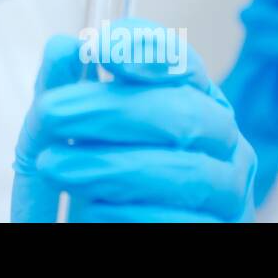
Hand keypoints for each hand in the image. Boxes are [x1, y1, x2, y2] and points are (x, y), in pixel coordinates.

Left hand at [12, 19, 256, 222]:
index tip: (97, 46)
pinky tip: (92, 209)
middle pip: (184, 111)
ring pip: (187, 170)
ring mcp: (226, 191)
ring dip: (112, 166)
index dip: (144, 48)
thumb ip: (59, 87)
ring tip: (53, 165)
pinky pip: (180, 221)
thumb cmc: (81, 176)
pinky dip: (131, 213)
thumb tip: (62, 46)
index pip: (182, 62)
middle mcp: (220, 140)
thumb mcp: (57, 130)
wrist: (80, 226)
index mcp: (192, 98)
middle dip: (110, 109)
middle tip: (51, 113)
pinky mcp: (218, 231)